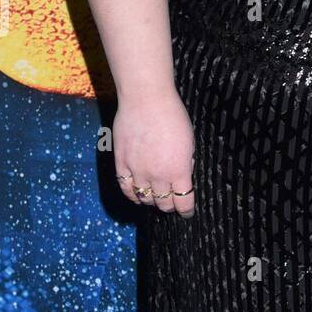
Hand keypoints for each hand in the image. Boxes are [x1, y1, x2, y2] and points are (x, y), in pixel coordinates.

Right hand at [113, 87, 195, 217]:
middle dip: (170, 206)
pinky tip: (137, 196)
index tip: (187, 211)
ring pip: (144, 198)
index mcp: (178, 170)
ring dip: (151, 201)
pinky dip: (132, 195)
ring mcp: (137, 171)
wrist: (146, 100)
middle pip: (163, 203)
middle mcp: (157, 176)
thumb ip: (186, 161)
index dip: (186, 209)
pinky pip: (125, 188)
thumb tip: (184, 175)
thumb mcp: (189, 140)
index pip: (183, 201)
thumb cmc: (173, 115)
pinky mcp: (121, 164)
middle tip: (173, 204)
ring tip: (156, 200)